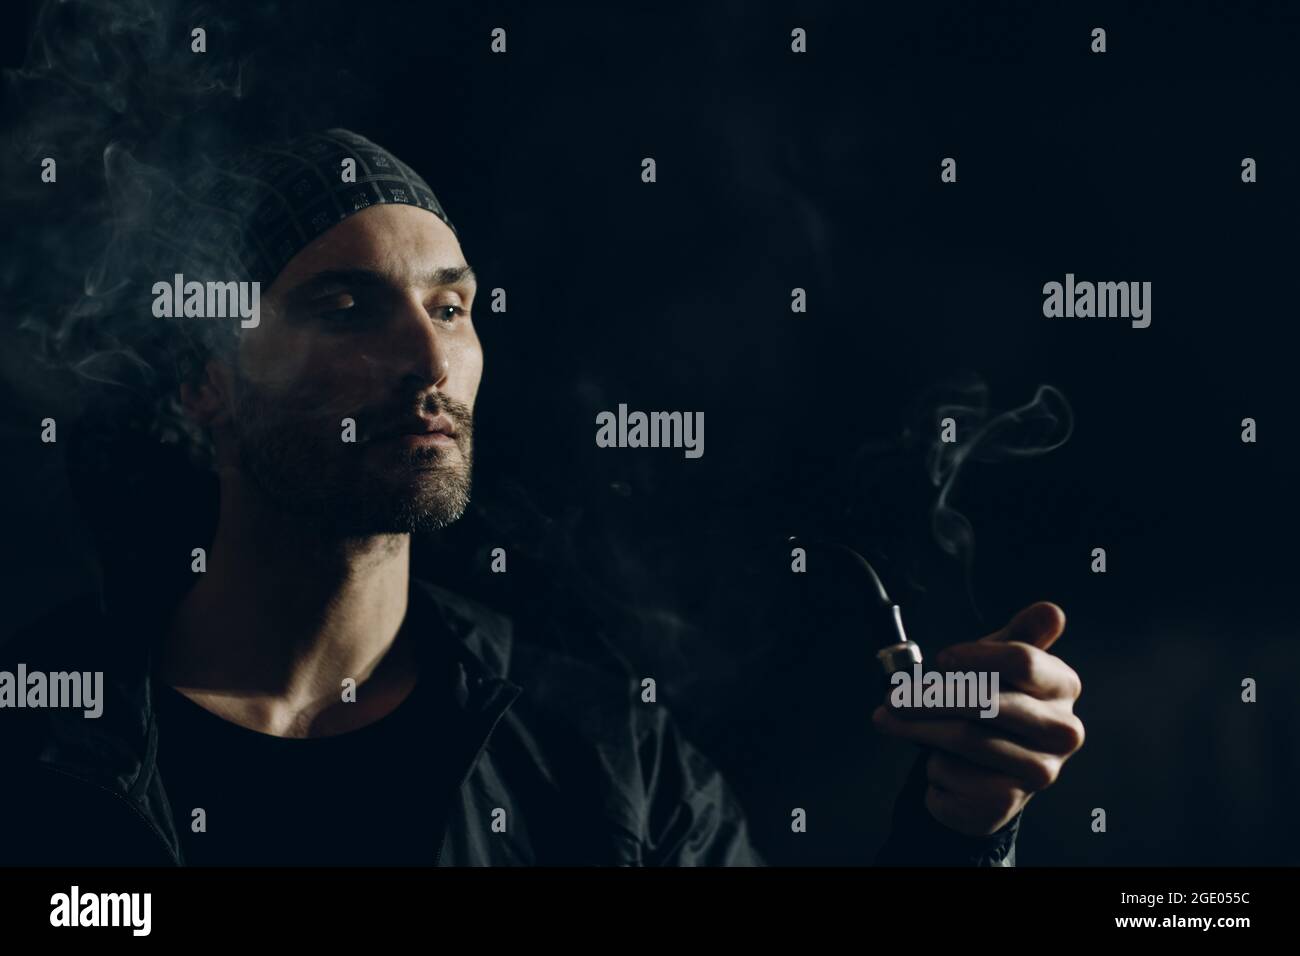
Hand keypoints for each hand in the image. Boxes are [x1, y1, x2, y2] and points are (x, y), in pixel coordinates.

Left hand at [871, 601, 1083, 836]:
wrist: (990, 771)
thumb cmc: (993, 703)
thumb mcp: (1000, 663)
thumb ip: (1021, 634)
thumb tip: (1050, 612)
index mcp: (1062, 685)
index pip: (1021, 661)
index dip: (975, 657)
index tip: (941, 659)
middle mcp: (1062, 731)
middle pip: (986, 703)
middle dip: (929, 698)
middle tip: (892, 698)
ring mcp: (1040, 770)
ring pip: (965, 740)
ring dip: (917, 730)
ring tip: (890, 721)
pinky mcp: (1010, 802)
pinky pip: (955, 776)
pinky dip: (933, 768)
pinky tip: (933, 761)